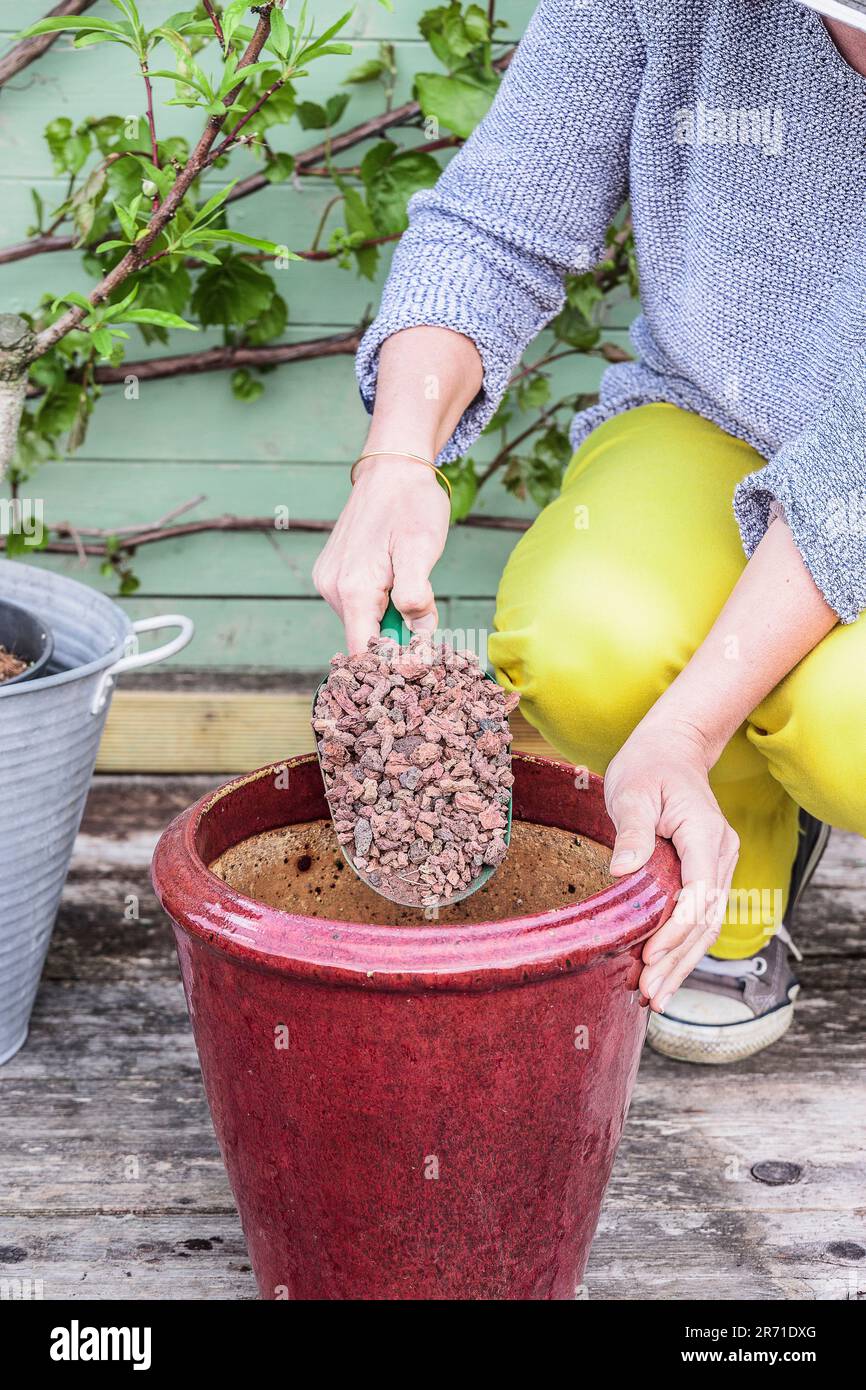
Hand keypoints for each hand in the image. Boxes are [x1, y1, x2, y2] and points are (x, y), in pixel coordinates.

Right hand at [313, 454, 449, 652]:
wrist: (392, 468)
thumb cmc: (411, 504)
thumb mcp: (422, 549)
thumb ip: (416, 596)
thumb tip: (416, 637)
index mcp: (353, 589)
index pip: (364, 652)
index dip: (392, 663)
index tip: (419, 659)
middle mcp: (332, 589)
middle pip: (366, 638)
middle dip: (397, 634)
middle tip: (424, 608)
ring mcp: (328, 580)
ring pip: (363, 621)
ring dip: (390, 615)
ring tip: (408, 580)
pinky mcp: (331, 573)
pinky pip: (357, 604)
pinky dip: (379, 601)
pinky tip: (393, 575)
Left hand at [604, 716, 739, 1012]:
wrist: (673, 750)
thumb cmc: (648, 767)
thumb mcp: (632, 790)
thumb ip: (631, 831)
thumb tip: (621, 872)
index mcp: (705, 834)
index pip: (698, 892)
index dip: (676, 930)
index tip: (649, 958)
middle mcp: (721, 854)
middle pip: (706, 919)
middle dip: (677, 961)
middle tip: (648, 996)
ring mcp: (719, 866)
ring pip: (706, 925)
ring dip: (681, 964)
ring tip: (653, 999)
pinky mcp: (707, 874)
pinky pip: (699, 917)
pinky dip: (681, 947)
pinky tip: (660, 973)